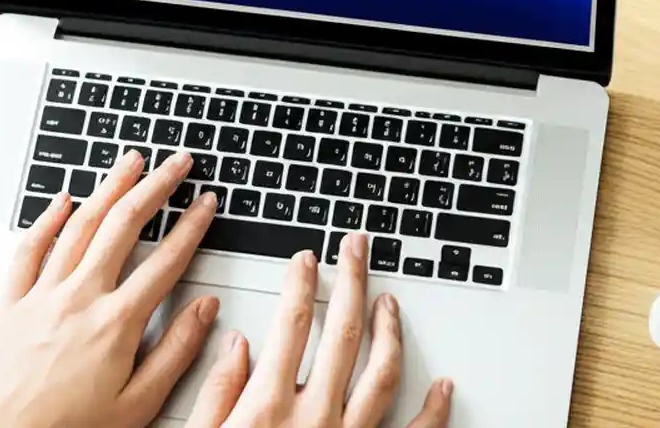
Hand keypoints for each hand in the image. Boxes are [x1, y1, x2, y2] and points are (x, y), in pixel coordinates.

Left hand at [0, 150, 219, 427]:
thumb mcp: (139, 404)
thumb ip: (177, 351)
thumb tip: (206, 309)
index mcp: (117, 323)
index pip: (167, 260)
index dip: (193, 225)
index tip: (207, 202)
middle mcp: (79, 299)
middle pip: (125, 225)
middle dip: (156, 186)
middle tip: (177, 162)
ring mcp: (41, 297)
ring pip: (80, 226)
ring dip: (109, 187)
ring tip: (130, 161)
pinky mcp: (10, 306)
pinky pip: (29, 250)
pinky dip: (47, 220)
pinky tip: (62, 200)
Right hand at [186, 234, 452, 427]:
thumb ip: (215, 395)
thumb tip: (235, 344)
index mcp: (266, 406)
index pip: (290, 322)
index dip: (300, 281)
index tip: (306, 258)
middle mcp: (314, 417)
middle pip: (341, 332)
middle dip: (351, 281)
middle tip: (358, 248)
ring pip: (382, 371)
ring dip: (388, 329)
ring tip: (389, 301)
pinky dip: (434, 409)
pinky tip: (444, 386)